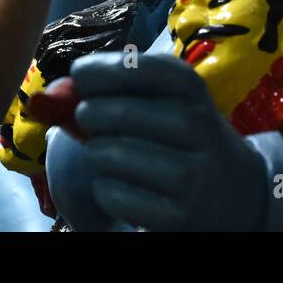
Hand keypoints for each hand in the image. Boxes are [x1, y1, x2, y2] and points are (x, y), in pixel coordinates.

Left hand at [65, 53, 270, 230]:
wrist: (235, 191)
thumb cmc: (182, 137)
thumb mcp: (163, 101)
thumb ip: (107, 90)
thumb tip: (47, 97)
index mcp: (191, 88)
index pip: (134, 67)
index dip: (95, 71)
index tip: (79, 77)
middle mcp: (196, 126)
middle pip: (113, 112)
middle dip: (86, 115)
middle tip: (89, 120)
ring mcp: (191, 174)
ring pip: (109, 154)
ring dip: (94, 153)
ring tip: (108, 153)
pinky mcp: (179, 214)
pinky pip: (113, 194)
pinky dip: (104, 188)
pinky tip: (121, 183)